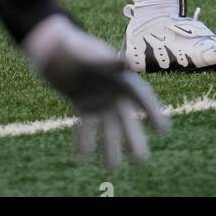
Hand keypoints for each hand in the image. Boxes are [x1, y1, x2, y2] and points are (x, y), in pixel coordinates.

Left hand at [24, 16, 169, 168]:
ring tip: (110, 169)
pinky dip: (85, 141)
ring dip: (109, 147)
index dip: (153, 112)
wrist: (52, 47)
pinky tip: (82, 158)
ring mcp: (99, 98)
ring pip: (108, 127)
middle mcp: (113, 90)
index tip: (164, 130)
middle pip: (127, 118)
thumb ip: (107, 62)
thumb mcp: (90, 54)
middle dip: (134, 139)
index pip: (142, 97)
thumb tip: (125, 65)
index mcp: (121, 76)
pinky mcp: (82, 104)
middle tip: (141, 161)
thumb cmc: (74, 46)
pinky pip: (87, 126)